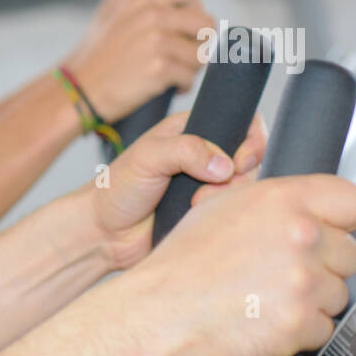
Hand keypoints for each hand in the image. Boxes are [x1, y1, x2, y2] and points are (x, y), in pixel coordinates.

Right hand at [63, 0, 215, 122]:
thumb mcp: (112, 11)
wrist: (77, 89)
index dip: (192, 9)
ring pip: (202, 52)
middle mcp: (150, 12)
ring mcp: (155, 38)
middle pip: (204, 22)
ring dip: (192, 67)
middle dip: (199, 42)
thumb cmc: (96, 56)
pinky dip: (183, 85)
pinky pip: (190, 76)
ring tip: (174, 73)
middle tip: (183, 56)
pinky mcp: (159, 66)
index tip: (182, 28)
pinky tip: (168, 88)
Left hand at [90, 110, 266, 269]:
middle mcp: (205, 157)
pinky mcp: (207, 213)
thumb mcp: (147, 158)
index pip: (242, 122)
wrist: (103, 233)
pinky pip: (232, 213)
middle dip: (239, 175)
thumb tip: (225, 165)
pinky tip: (195, 217)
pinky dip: (221, 215)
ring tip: (193, 204)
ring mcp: (208, 187)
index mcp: (193, 131)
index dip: (252, 139)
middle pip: (250, 159)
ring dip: (225, 198)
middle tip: (209, 187)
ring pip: (244, 188)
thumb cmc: (117, 189)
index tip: (240, 160)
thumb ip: (186, 151)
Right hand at [121, 174, 355, 355]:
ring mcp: (304, 282)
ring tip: (265, 299)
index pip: (352, 202)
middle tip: (280, 273)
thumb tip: (301, 205)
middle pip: (349, 252)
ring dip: (310, 300)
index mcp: (282, 200)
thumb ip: (269, 200)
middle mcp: (300, 236)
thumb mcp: (217, 206)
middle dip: (322, 265)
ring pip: (337, 293)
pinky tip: (264, 322)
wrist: (155, 313)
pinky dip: (299, 332)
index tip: (324, 232)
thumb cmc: (178, 266)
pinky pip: (323, 329)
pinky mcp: (301, 324)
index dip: (337, 220)